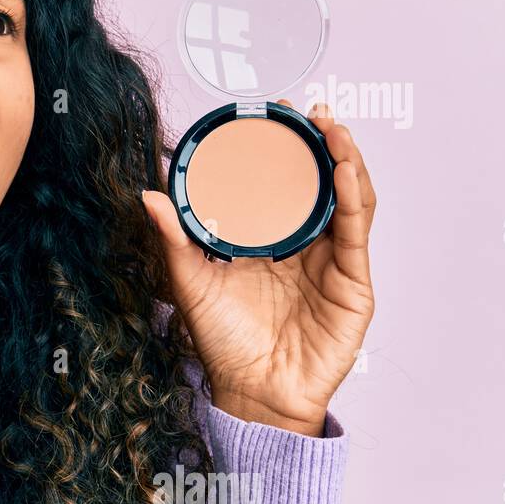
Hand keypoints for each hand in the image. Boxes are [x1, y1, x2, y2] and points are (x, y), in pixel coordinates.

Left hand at [141, 101, 376, 435]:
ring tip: (330, 126)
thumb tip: (148, 195)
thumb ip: (174, 239)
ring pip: (347, 197)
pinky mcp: (354, 282)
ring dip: (342, 158)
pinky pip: (356, 231)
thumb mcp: (191, 282)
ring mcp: (333, 260)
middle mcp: (306, 244)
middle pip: (320, 182)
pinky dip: (353, 196)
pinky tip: (344, 169)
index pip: (282, 182)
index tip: (271, 113)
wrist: (253, 394)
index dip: (281, 146)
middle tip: (306, 109)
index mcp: (271, 239)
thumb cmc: (224, 343)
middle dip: (318, 142)